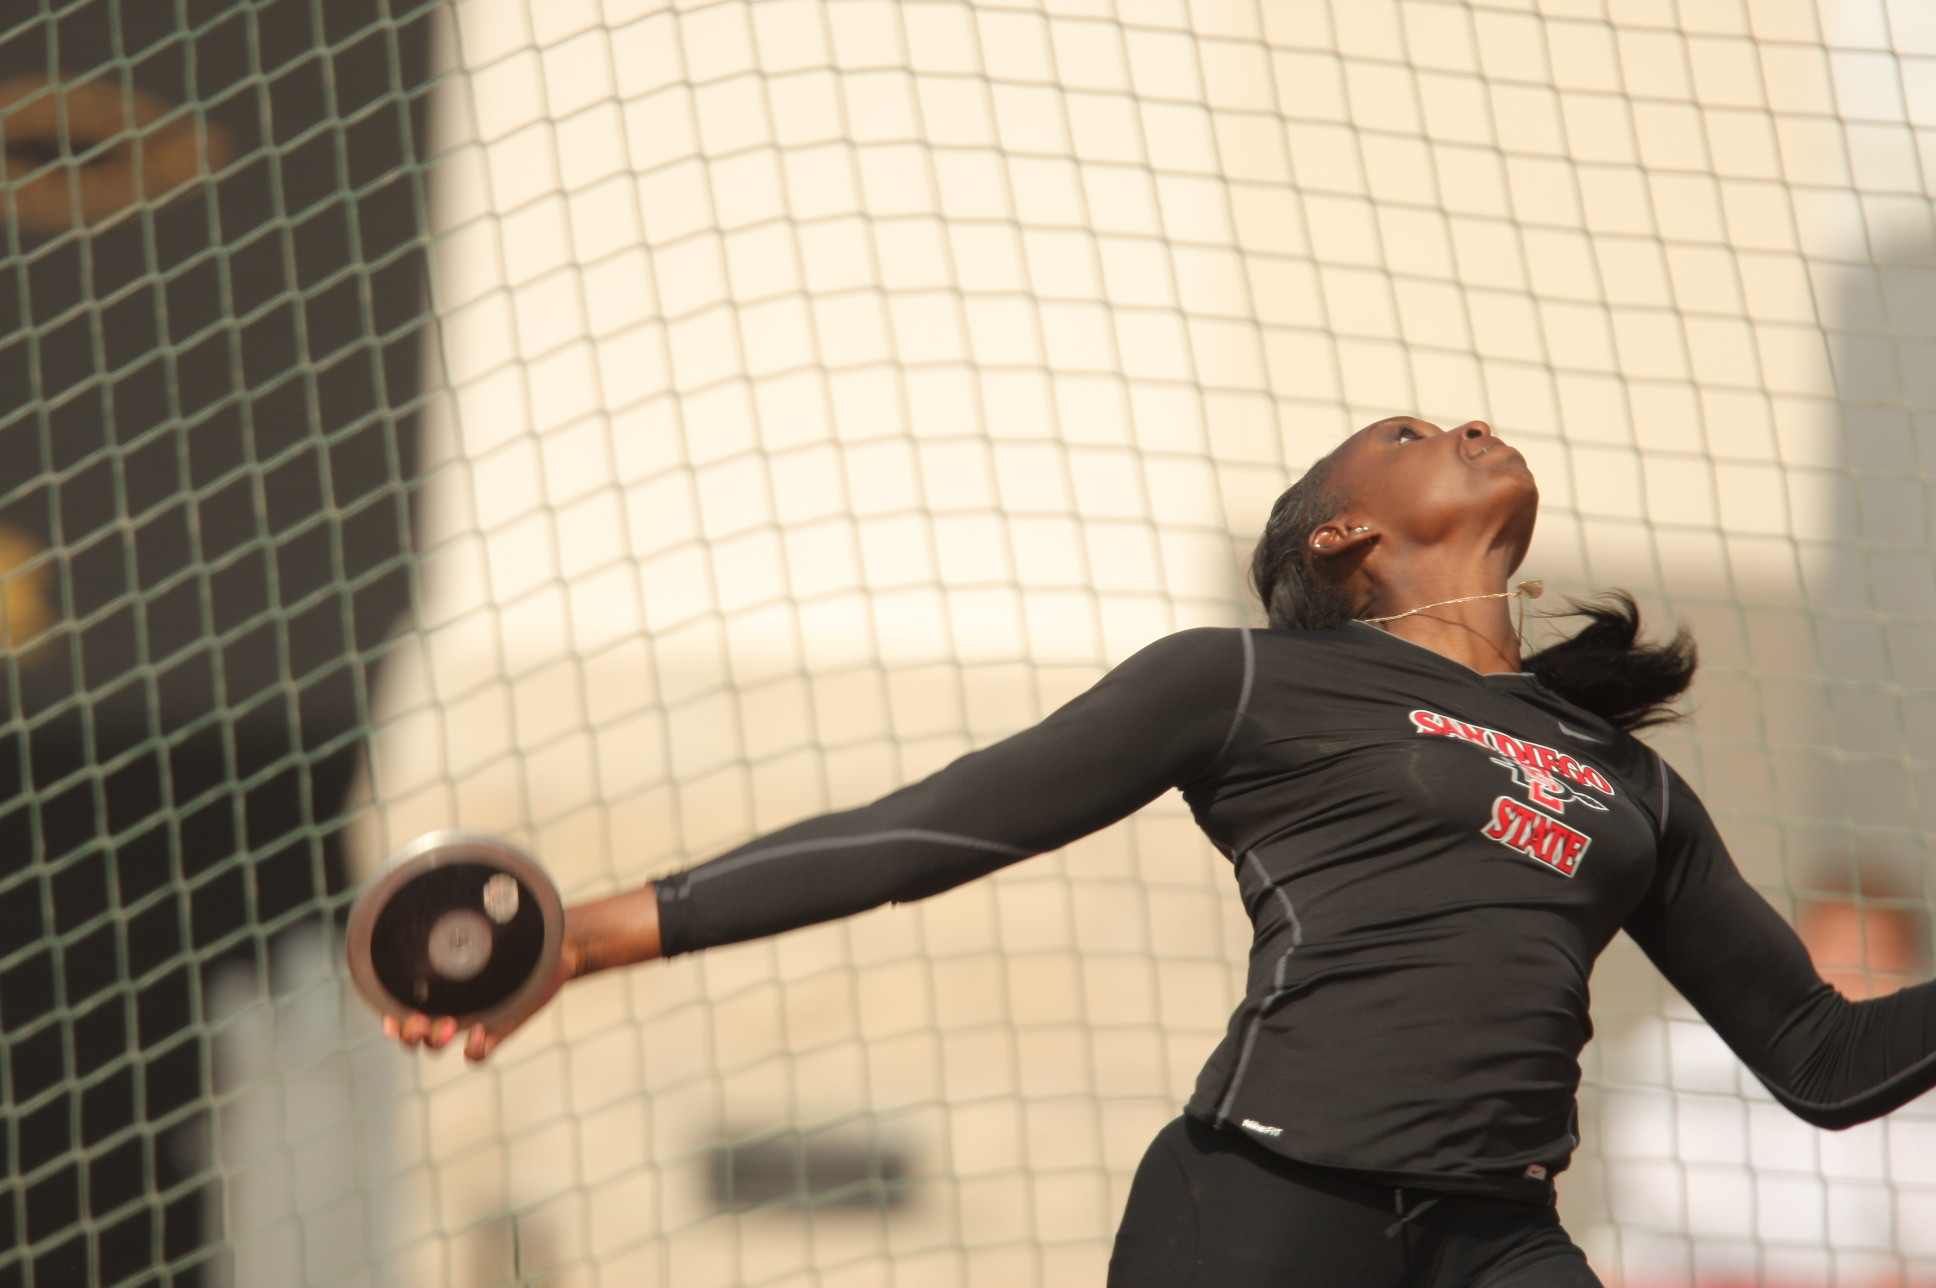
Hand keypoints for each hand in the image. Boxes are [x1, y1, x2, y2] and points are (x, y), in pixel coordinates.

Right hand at [380, 882, 662, 1062]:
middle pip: (410, 1033)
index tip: (389, 1014)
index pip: (396, 1004)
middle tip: (417, 1021)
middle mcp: (446, 1002)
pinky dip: (474, 1049)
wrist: (553, 939)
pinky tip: (482, 1032)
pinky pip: (476, 1054)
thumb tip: (449, 860)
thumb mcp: (489, 904)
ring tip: (446, 1027)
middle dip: (407, 1032)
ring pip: (435, 1045)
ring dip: (433, 1041)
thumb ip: (467, 895)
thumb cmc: (513, 920)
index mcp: (434, 979)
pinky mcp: (498, 1028)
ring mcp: (469, 1018)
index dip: (387, 1015)